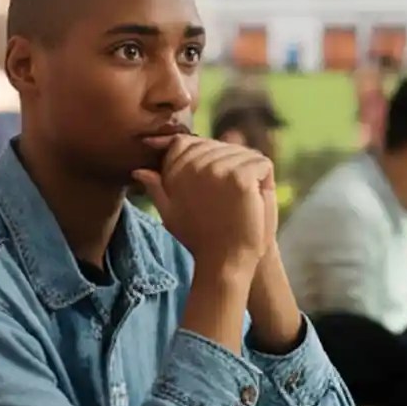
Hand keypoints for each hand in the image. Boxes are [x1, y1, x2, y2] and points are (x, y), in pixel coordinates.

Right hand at [133, 136, 277, 275]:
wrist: (224, 263)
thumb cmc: (200, 239)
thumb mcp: (171, 213)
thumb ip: (158, 188)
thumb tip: (139, 170)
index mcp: (176, 170)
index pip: (192, 142)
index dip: (210, 158)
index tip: (218, 182)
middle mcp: (194, 165)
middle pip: (222, 146)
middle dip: (232, 166)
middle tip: (231, 200)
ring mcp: (217, 169)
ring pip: (245, 154)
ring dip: (251, 174)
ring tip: (243, 201)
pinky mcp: (240, 178)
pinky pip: (262, 164)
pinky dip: (266, 181)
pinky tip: (256, 200)